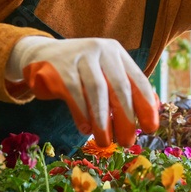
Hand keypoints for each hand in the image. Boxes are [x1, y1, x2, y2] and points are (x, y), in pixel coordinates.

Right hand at [6, 36, 159, 146]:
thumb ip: (123, 88)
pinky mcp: (60, 68)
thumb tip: (150, 113)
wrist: (39, 55)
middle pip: (119, 86)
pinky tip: (86, 129)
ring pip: (97, 91)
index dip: (146, 105)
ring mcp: (80, 57)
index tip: (151, 128)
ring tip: (105, 141)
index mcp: (116, 52)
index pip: (137, 80)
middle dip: (126, 117)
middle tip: (128, 142)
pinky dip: (82, 114)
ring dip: (102, 120)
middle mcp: (101, 50)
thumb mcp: (102, 73)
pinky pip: (75, 94)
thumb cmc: (79, 71)